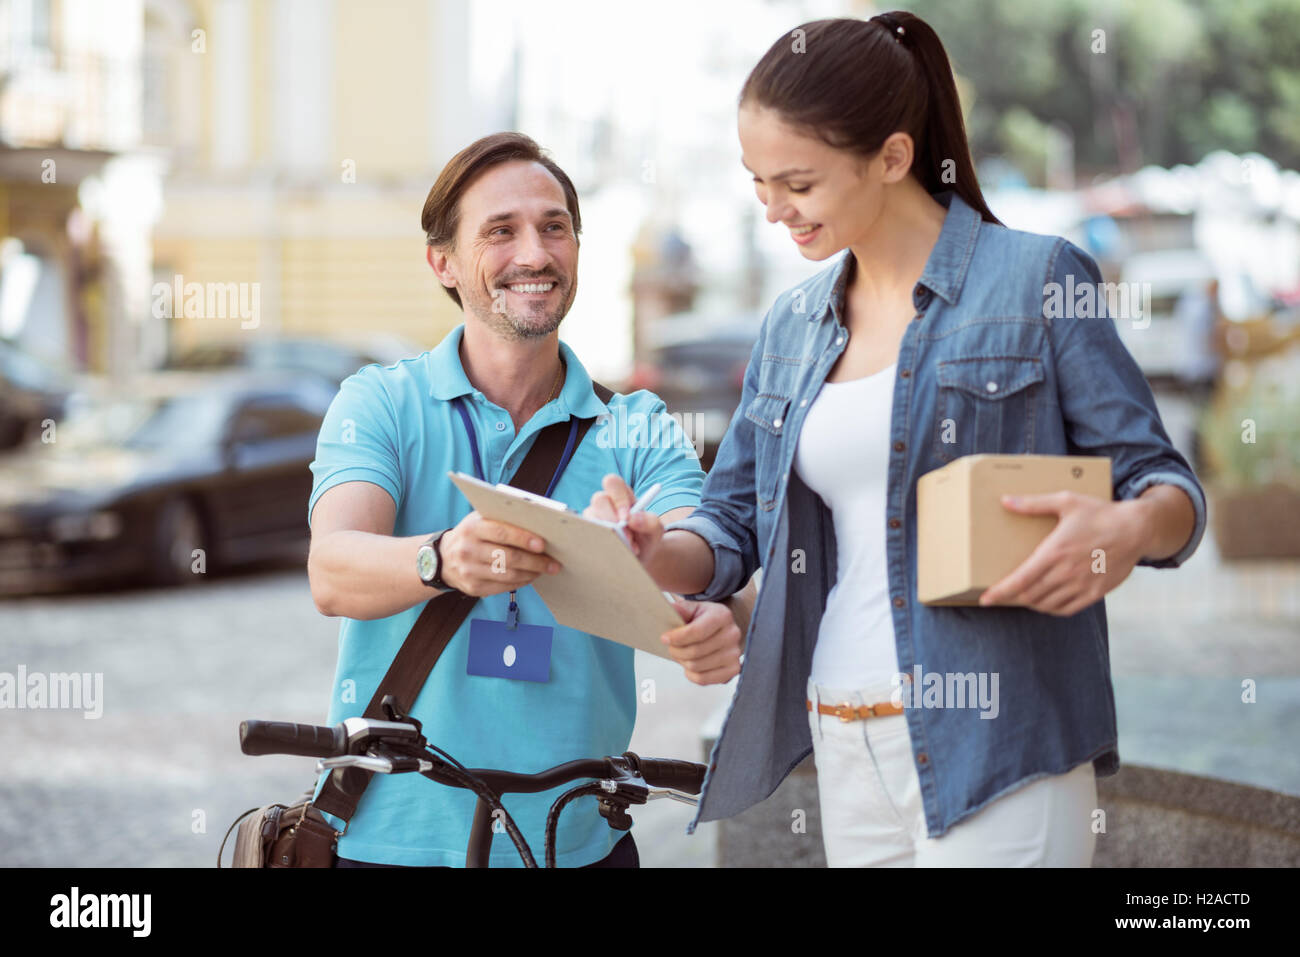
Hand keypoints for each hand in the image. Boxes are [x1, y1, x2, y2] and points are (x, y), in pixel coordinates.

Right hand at [438, 511, 561, 597]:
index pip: (501, 532)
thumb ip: (503, 519)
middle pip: (507, 558)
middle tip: (553, 563)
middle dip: (534, 561)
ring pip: (507, 575)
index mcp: (472, 528)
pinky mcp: (473, 588)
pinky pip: (502, 587)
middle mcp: (468, 549)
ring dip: (531, 573)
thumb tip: (538, 523)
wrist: (442, 558)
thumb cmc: (472, 534)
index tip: (543, 544)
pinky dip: (521, 583)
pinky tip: (530, 577)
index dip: (523, 539)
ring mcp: (469, 571)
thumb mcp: (480, 519)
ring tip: (544, 569)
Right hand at [584, 474, 664, 566]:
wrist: (640, 558)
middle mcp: (606, 503)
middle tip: (624, 535)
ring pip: (590, 517)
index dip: (618, 498)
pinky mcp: (588, 532)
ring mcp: (594, 517)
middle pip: (599, 498)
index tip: (626, 517)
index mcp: (623, 496)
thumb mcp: (656, 531)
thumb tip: (632, 519)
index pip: (613, 483)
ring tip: (624, 547)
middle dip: (611, 518)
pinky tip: (613, 551)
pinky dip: (600, 543)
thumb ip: (651, 522)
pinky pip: (586, 533)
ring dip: (608, 533)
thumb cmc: (646, 539)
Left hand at [660, 597, 742, 684]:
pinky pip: (704, 679)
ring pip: (697, 666)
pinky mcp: (732, 670)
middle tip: (671, 647)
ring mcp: (734, 654)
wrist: (719, 629)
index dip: (677, 637)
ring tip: (681, 654)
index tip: (665, 638)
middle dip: (677, 651)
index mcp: (722, 615)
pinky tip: (689, 665)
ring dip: (683, 662)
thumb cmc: (703, 619)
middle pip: (695, 651)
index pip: (697, 631)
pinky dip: (691, 675)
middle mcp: (732, 634)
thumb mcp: (692, 608)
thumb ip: (680, 609)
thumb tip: (670, 611)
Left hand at [977, 491, 1146, 615]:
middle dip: (1011, 598)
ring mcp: (1082, 585)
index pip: (1020, 579)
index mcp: (1055, 551)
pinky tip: (1044, 603)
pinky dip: (1050, 609)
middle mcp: (1066, 572)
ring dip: (1029, 603)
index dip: (1000, 592)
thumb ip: (1033, 503)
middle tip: (1001, 595)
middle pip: (1029, 595)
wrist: (1137, 530)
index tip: (985, 599)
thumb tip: (1005, 500)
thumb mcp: (1066, 502)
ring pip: (1046, 605)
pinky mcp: (1095, 593)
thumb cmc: (1100, 513)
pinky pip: (1066, 609)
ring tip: (1020, 597)